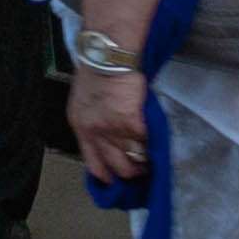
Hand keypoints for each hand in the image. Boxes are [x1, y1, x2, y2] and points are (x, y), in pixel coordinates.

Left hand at [67, 63, 150, 185]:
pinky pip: (147, 143)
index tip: (118, 181)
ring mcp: (114, 130)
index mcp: (81, 128)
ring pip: (135, 159)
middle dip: (133, 172)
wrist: (107, 56)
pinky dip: (154, 144)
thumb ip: (93, 124)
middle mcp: (95, 134)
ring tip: (152, 157)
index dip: (108, 177)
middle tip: (142, 169)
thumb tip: (107, 143)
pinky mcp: (132, 124)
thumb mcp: (84, 103)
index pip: (94, 165)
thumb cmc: (97, 74)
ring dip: (146, 161)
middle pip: (118, 168)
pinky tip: (156, 141)